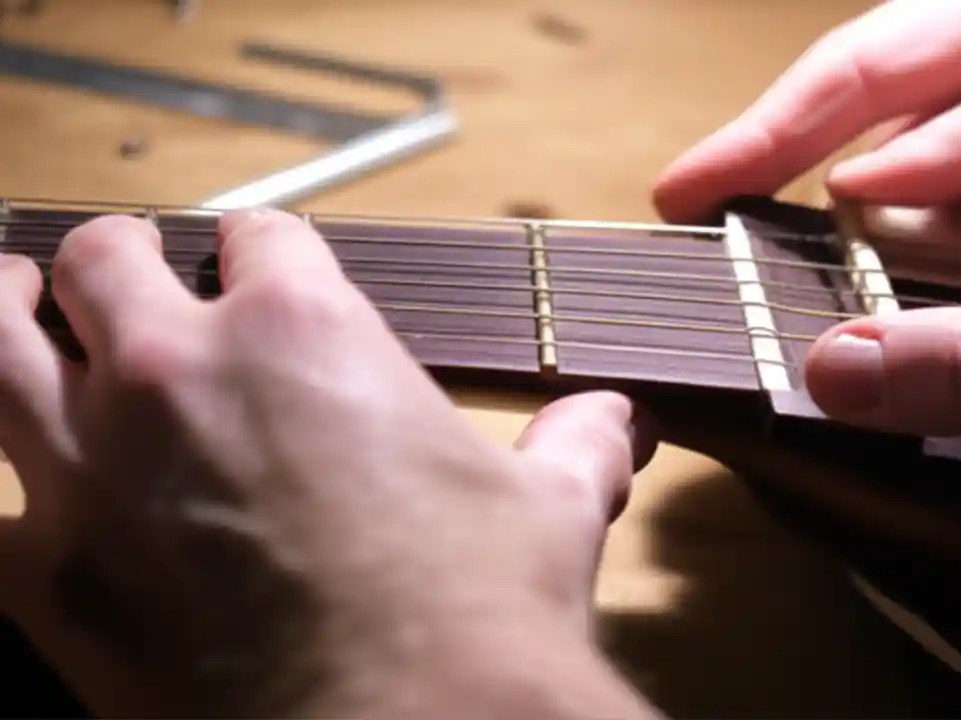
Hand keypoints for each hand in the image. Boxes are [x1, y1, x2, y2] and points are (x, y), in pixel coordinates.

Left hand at [0, 210, 658, 718]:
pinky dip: (11, 490)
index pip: (261, 236)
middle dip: (120, 263)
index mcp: (303, 330)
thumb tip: (617, 420)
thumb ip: (575, 446)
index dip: (267, 249)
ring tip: (16, 305)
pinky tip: (32, 492)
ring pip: (0, 343)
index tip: (266, 268)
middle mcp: (179, 372)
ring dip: (11, 316)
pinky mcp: (46, 576)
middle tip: (129, 280)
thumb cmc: (478, 610)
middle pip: (105, 261)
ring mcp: (93, 468)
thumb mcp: (548, 511)